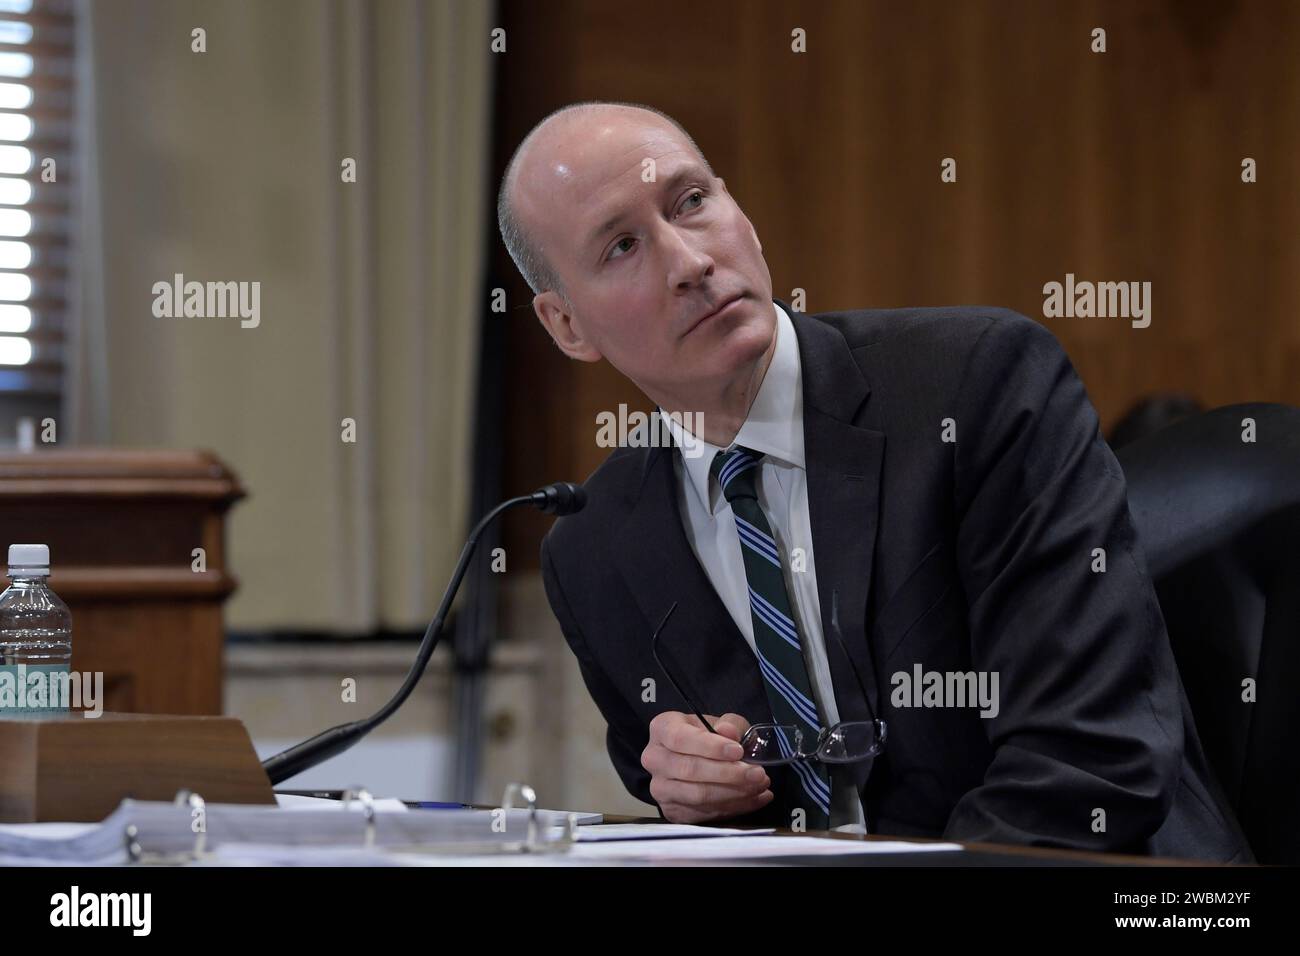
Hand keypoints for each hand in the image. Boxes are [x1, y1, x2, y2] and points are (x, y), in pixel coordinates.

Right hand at [642, 711, 773, 823]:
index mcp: (662, 729)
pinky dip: (734, 807)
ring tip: (760, 786)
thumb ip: (729, 724)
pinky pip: (704, 814)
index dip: (711, 747)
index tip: (738, 751)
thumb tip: (729, 732)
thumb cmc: (707, 737)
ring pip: (697, 796)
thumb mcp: (721, 722)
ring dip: (734, 793)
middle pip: (689, 770)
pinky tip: (754, 798)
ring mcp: (661, 788)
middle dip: (729, 774)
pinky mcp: (671, 811)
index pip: (681, 739)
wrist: (695, 757)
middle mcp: (654, 759)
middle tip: (757, 773)